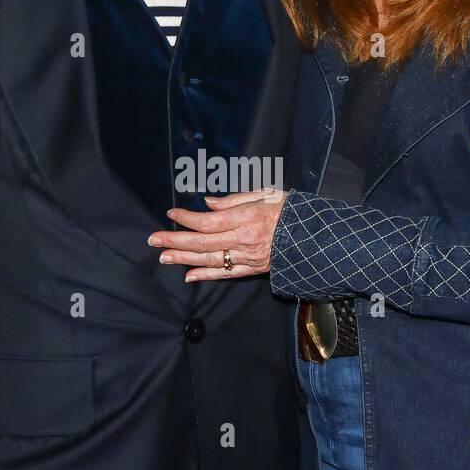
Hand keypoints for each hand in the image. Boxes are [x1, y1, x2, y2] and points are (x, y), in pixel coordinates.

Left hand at [148, 189, 286, 280]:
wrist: (316, 238)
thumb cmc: (292, 211)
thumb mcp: (266, 194)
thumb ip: (235, 199)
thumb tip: (208, 202)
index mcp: (247, 217)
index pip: (209, 220)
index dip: (187, 218)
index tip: (171, 213)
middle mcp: (244, 239)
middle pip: (202, 242)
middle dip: (175, 240)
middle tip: (153, 239)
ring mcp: (247, 257)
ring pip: (209, 259)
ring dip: (183, 259)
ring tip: (163, 257)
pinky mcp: (252, 269)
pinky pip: (225, 274)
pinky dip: (205, 275)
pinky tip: (188, 275)